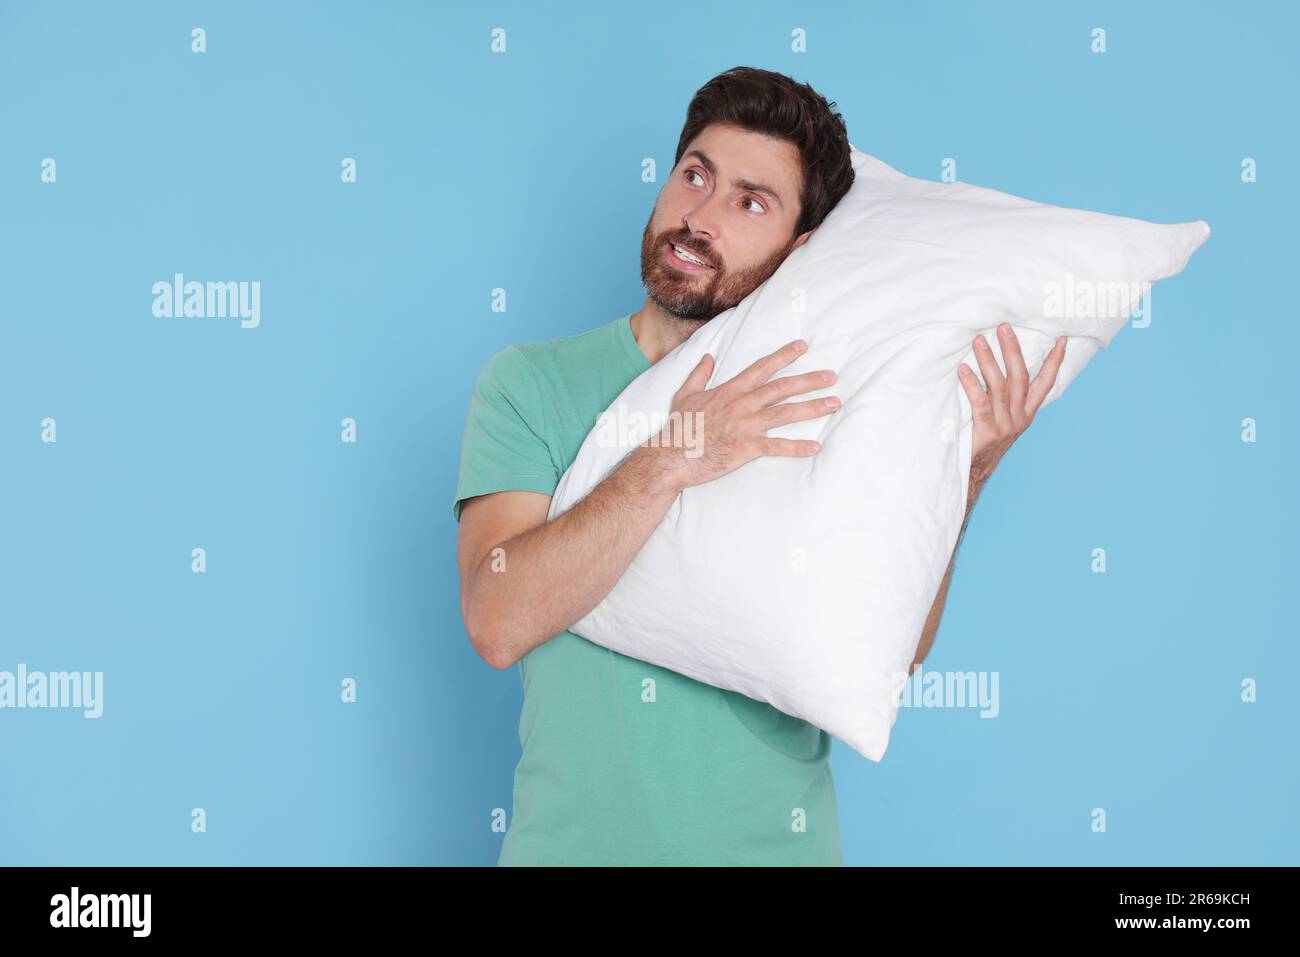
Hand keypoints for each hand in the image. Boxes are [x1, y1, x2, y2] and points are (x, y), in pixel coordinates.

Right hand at [648, 339, 839, 490]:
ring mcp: (745, 426)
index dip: (784, 356)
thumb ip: (699, 374)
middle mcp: (741, 405)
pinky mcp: (746, 448)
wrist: (671, 456)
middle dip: (809, 380)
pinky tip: (815, 446)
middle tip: (832, 376)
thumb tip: (708, 357)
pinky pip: (777, 446)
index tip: (803, 347)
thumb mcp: (684, 394)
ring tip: (833, 403)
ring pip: (785, 413)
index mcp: (729, 390)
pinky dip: (797, 447)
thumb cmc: (677, 428)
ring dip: (811, 408)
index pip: (762, 368)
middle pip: (781, 388)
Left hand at [958, 324, 1066, 493]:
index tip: (1061, 339)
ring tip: (979, 341)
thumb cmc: (983, 441)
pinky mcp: (988, 433)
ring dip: (989, 361)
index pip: (1046, 383)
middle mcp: (1020, 417)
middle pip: (1021, 377)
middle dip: (1013, 350)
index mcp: (1027, 412)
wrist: (975, 475)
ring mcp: (1005, 425)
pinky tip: (963, 369)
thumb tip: (994, 365)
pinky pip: (981, 403)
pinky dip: (972, 384)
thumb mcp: (1001, 418)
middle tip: (1003, 327)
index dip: (1054, 361)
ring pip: (1000, 387)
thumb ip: (1003, 397)